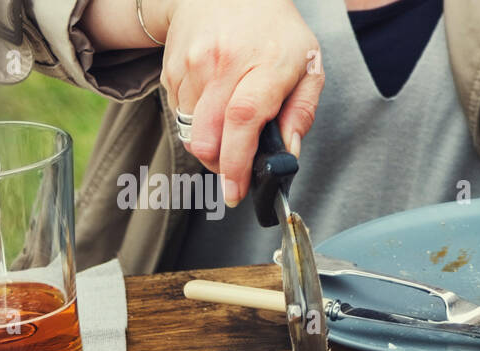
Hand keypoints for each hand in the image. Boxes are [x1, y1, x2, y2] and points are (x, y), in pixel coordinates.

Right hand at [154, 0, 322, 205]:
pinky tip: (215, 108)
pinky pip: (179, 116)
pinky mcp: (171, 69)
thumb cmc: (276, 31)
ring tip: (231, 134)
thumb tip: (289, 153)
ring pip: (191, 133)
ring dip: (210, 148)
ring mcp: (191, 65)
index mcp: (265, 65)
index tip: (237, 190)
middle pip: (208, 136)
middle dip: (221, 167)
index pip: (243, 120)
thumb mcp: (308, 65)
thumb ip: (302, 112)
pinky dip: (197, 126)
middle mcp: (222, 64)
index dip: (237, 162)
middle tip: (237, 172)